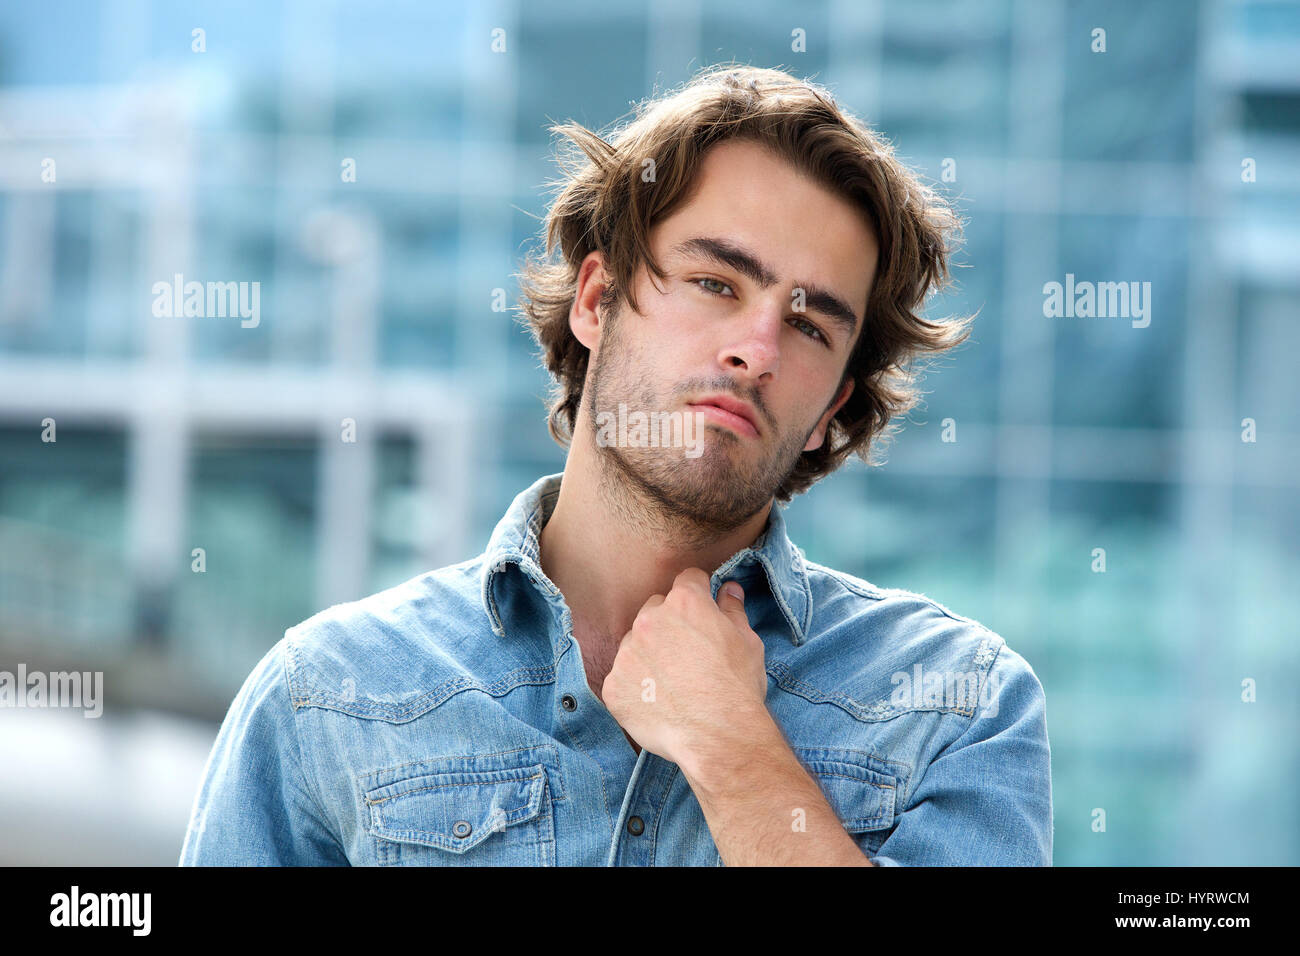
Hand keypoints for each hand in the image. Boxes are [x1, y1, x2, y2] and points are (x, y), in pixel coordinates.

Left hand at [601, 568, 768, 770]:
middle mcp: (650, 620)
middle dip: (670, 625)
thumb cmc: (738, 688)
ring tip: (674, 683)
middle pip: (656, 609)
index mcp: (685, 603)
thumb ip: (732, 610)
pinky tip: (659, 703)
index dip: (699, 595)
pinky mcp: (614, 686)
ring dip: (649, 655)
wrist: (718, 737)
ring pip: (635, 643)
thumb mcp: (747, 642)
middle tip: (688, 654)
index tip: (703, 612)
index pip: (687, 580)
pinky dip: (636, 688)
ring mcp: (627, 653)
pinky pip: (622, 678)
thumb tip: (729, 589)